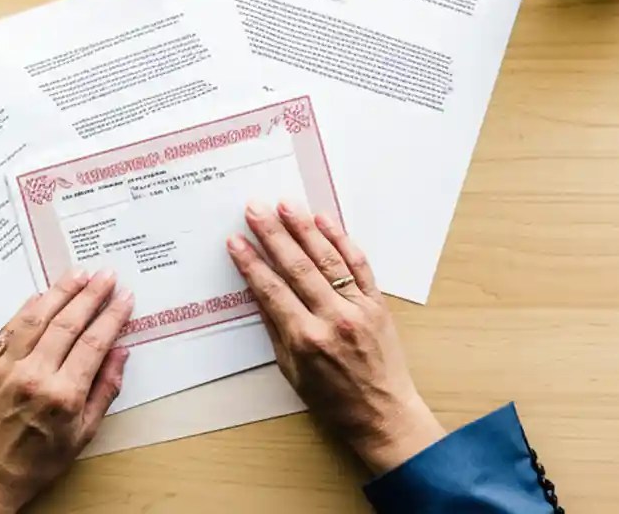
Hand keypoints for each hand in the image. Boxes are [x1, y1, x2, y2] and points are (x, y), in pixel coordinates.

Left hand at [0, 269, 133, 513]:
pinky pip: (11, 328)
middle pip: (67, 323)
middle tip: (107, 275)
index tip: (125, 298)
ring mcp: (9, 368)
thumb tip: (121, 353)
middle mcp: (35, 376)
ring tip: (79, 274)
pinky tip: (43, 294)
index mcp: (63, 396)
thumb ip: (105, 390)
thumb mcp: (84, 434)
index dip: (112, 316)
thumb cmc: (38, 462)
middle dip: (91, 295)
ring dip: (60, 292)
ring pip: (37, 318)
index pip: (93, 343)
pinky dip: (28, 308)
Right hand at [226, 202, 444, 474]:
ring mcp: (358, 308)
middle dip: (273, 234)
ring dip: (305, 229)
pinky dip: (342, 240)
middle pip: (297, 267)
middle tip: (255, 209)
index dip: (251, 262)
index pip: (271, 290)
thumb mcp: (291, 372)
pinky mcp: (377, 303)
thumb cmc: (333, 401)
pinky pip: (358, 265)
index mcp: (305, 339)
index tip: (235, 240)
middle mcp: (332, 319)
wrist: (383, 414)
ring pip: (328, 259)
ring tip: (286, 204)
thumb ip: (275, 327)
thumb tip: (256, 290)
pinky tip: (325, 221)